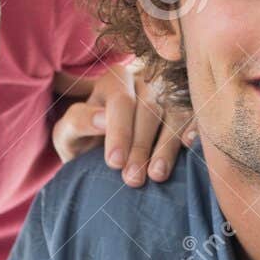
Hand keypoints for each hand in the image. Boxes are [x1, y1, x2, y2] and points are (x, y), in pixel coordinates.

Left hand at [52, 61, 193, 185]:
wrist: (100, 154)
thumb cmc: (83, 141)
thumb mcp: (67, 133)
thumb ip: (77, 121)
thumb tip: (102, 120)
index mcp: (114, 80)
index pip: (121, 101)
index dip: (119, 132)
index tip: (114, 162)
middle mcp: (144, 83)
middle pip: (149, 110)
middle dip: (140, 146)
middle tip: (132, 179)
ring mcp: (168, 97)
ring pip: (173, 116)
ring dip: (165, 147)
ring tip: (156, 175)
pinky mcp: (186, 112)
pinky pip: (193, 119)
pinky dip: (192, 132)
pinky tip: (187, 147)